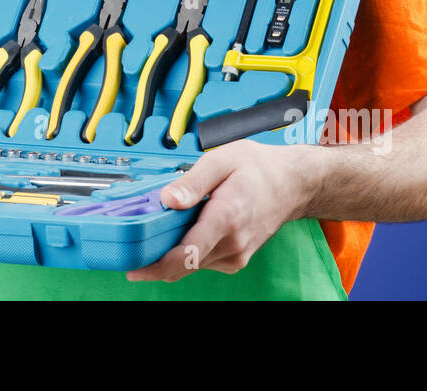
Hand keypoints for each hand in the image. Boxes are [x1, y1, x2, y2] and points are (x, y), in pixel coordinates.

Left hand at [126, 139, 318, 282]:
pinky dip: (188, 251)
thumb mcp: (221, 160)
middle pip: (183, 264)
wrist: (292, 183)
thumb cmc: (259, 169)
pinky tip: (186, 230)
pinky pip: (202, 261)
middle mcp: (232, 243)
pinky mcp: (236, 258)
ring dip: (172, 254)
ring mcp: (236, 255)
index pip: (186, 255)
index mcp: (226, 218)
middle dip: (156, 259)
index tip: (134, 267)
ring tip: (161, 230)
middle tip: (134, 246)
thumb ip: (191, 182)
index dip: (156, 266)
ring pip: (191, 265)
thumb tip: (167, 199)